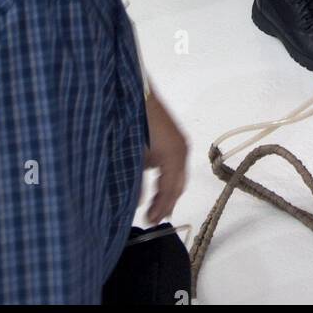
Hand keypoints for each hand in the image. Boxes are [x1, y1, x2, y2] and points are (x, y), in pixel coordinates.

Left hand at [141, 91, 188, 223]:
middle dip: (168, 203)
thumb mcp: (132, 155)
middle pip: (178, 185)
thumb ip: (135, 182)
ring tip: (155, 206)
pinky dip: (168, 178)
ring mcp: (179, 142)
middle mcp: (181, 150)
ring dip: (168, 191)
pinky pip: (175, 164)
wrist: (135, 90)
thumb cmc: (132, 122)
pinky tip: (157, 183)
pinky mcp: (174, 137)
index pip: (169, 191)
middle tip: (154, 218)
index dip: (160, 209)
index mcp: (173, 156)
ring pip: (178, 175)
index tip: (149, 222)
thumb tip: (137, 203)